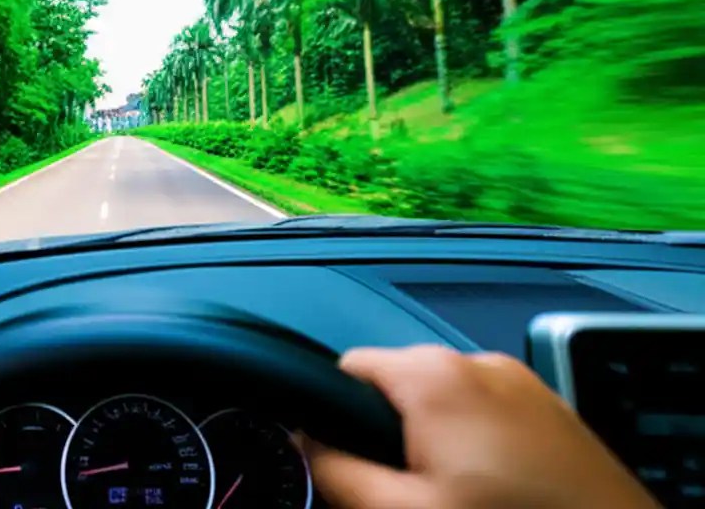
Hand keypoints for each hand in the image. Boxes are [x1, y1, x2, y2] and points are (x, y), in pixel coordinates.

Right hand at [302, 346, 659, 508]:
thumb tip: (307, 446)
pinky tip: (494, 492)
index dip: (333, 416)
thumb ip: (337, 472)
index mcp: (434, 377)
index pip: (346, 367)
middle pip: (396, 386)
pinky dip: (477, 446)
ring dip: (434, 441)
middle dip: (388, 434)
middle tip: (408, 493)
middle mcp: (479, 365)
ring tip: (458, 496)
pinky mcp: (552, 411)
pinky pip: (488, 415)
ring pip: (444, 403)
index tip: (346, 460)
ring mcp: (523, 385)